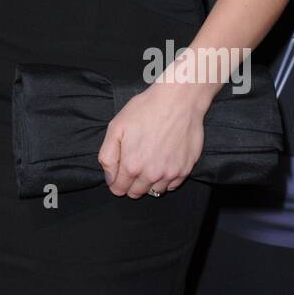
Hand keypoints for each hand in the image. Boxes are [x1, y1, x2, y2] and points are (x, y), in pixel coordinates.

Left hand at [98, 79, 205, 197]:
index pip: (119, 189)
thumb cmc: (145, 110)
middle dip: (132, 183)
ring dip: (150, 182)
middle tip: (134, 163)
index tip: (119, 172)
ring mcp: (170, 174)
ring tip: (150, 162)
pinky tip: (164, 162)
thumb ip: (108, 156)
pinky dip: (167, 178)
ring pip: (155, 191)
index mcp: (132, 166)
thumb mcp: (116, 127)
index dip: (116, 182)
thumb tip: (109, 178)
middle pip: (137, 193)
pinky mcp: (185, 169)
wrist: (178, 101)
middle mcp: (152, 175)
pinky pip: (173, 185)